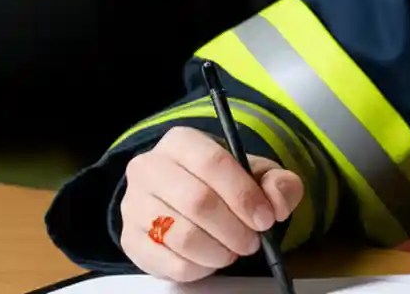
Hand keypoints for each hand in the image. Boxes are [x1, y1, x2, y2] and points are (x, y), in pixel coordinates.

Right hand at [119, 126, 304, 281]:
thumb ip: (278, 183)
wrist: (185, 202)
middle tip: (252, 241)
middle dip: (235, 228)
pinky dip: (200, 268)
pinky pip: (170, 263)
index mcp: (181, 141)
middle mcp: (149, 167)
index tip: (265, 218)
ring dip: (219, 251)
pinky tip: (212, 259)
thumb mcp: (259, 175)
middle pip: (197, 201)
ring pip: (183, 236)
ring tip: (233, 250)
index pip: (212, 162)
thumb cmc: (224, 184)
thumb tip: (277, 200)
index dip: (244, 194)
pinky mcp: (130, 240)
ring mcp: (134, 205)